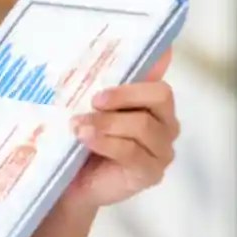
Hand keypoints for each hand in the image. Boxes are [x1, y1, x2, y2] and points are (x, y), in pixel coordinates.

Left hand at [61, 48, 178, 212]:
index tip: (138, 54)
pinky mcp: (150, 173)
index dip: (153, 64)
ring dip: (107, 122)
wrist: (71, 184)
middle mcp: (166, 124)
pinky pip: (131, 152)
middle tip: (94, 99)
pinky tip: (85, 138)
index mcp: (155, 102)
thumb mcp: (90, 106)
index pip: (160, 76)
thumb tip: (121, 53)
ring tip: (77, 125)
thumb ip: (103, 82)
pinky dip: (106, 141)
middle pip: (160, 95)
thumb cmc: (83, 138)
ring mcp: (162, 150)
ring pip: (142, 125)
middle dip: (124, 94)